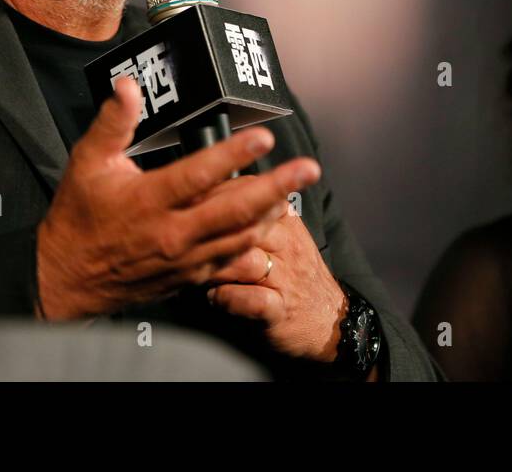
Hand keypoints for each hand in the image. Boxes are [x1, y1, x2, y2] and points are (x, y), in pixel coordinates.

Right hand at [36, 77, 321, 319]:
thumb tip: (128, 86)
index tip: (264, 137)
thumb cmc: (77, 218)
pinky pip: (230, 261)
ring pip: (240, 237)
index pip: (199, 175)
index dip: (233, 155)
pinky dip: (254, 245)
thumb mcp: (88, 162)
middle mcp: (173, 232)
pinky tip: (270, 229)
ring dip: (271, 214)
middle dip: (277, 187)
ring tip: (294, 192)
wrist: (66, 279)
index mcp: (149, 200)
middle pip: (235, 210)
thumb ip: (113, 122)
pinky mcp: (190, 276)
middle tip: (308, 169)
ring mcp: (186, 258)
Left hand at [203, 176, 347, 362]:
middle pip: (244, 224)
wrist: (330, 318)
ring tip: (194, 270)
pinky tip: (214, 297)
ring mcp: (285, 278)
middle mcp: (287, 245)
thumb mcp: (283, 233)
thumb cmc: (295, 275)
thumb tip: (208, 192)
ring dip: (213, 265)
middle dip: (207, 228)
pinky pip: (253, 300)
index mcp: (285, 220)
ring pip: (245, 261)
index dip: (214, 194)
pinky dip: (228, 299)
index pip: (250, 193)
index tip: (188, 197)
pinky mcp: (280, 311)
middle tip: (180, 234)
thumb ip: (253, 212)